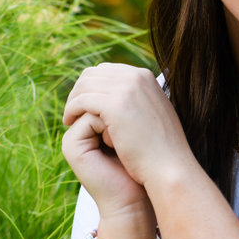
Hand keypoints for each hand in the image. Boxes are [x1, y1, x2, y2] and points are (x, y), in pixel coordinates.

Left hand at [62, 64, 195, 205]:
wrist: (169, 167)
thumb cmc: (162, 151)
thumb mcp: (154, 116)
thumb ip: (139, 102)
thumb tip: (123, 101)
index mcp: (145, 77)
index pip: (107, 71)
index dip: (92, 86)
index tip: (85, 104)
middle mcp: (136, 77)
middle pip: (93, 74)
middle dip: (79, 91)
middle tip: (72, 111)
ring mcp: (126, 89)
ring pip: (84, 85)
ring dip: (73, 101)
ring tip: (69, 118)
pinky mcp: (114, 105)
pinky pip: (81, 100)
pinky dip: (72, 110)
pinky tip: (69, 123)